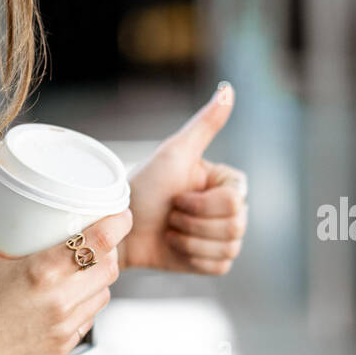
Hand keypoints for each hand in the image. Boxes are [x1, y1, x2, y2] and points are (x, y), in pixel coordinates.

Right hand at [0, 175, 131, 354]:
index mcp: (43, 273)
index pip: (101, 242)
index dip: (118, 223)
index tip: (120, 212)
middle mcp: (61, 302)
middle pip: (109, 266)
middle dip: (109, 247)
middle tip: (97, 233)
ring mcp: (64, 328)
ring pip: (103, 293)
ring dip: (100, 274)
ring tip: (85, 261)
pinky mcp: (62, 347)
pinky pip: (89, 318)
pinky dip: (88, 301)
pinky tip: (71, 292)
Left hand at [120, 81, 248, 273]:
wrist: (120, 227)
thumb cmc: (145, 185)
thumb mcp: (175, 151)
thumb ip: (205, 122)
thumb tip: (228, 88)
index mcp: (226, 182)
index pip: (235, 201)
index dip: (202, 204)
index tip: (177, 195)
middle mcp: (230, 208)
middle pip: (235, 226)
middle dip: (193, 222)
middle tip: (170, 213)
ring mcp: (222, 236)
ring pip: (229, 248)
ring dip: (190, 240)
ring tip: (170, 228)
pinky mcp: (213, 260)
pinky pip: (218, 266)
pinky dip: (192, 258)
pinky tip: (174, 246)